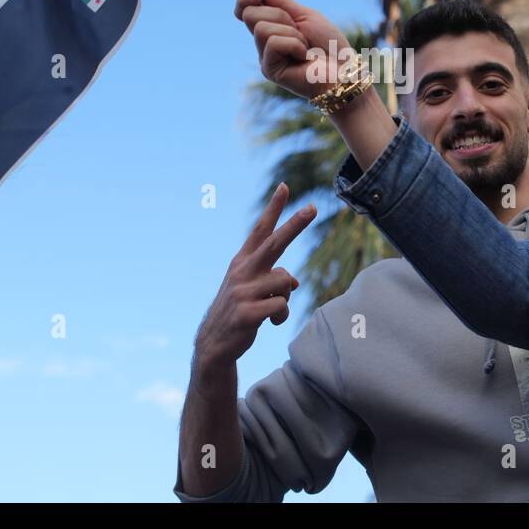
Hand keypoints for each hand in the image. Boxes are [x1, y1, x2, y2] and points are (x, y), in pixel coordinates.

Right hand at [194, 183, 315, 371]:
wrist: (215, 342)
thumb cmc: (240, 309)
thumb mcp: (252, 288)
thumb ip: (273, 277)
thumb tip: (294, 282)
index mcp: (243, 261)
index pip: (260, 229)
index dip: (274, 208)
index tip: (285, 186)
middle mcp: (243, 270)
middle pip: (275, 243)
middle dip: (295, 224)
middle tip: (312, 208)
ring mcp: (243, 291)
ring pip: (286, 282)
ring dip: (285, 298)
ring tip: (270, 309)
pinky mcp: (248, 312)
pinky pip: (281, 306)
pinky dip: (281, 316)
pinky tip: (267, 323)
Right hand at [234, 0, 354, 99]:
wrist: (343, 69)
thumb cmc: (329, 44)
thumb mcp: (305, 15)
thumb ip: (281, 2)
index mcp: (271, 28)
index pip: (244, 10)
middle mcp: (264, 43)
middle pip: (250, 15)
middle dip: (278, 15)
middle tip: (299, 30)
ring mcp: (265, 57)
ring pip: (261, 28)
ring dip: (290, 32)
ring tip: (305, 46)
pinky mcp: (269, 70)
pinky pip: (273, 43)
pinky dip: (294, 45)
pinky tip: (304, 57)